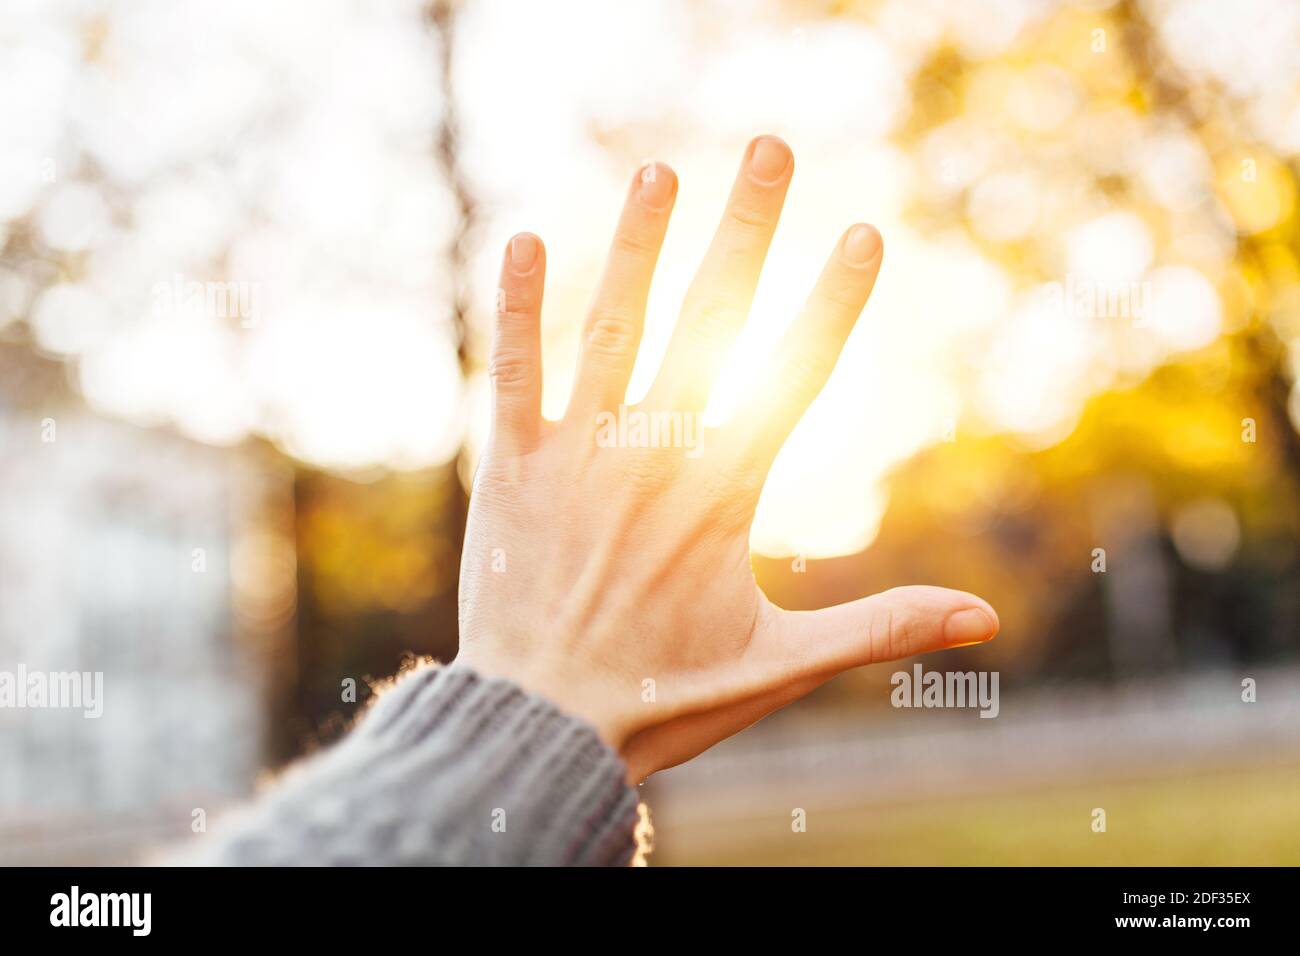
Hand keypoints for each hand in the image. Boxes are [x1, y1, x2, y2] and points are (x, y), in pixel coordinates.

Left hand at [455, 135, 997, 782]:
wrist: (543, 727)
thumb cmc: (667, 697)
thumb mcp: (783, 665)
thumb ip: (880, 627)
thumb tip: (985, 620)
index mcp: (726, 493)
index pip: (797, 372)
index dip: (834, 300)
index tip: (862, 232)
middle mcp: (656, 453)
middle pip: (711, 320)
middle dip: (747, 230)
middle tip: (767, 149)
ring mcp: (580, 453)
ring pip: (614, 326)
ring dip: (640, 244)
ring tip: (661, 171)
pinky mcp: (512, 465)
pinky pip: (512, 372)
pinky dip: (515, 307)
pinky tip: (522, 238)